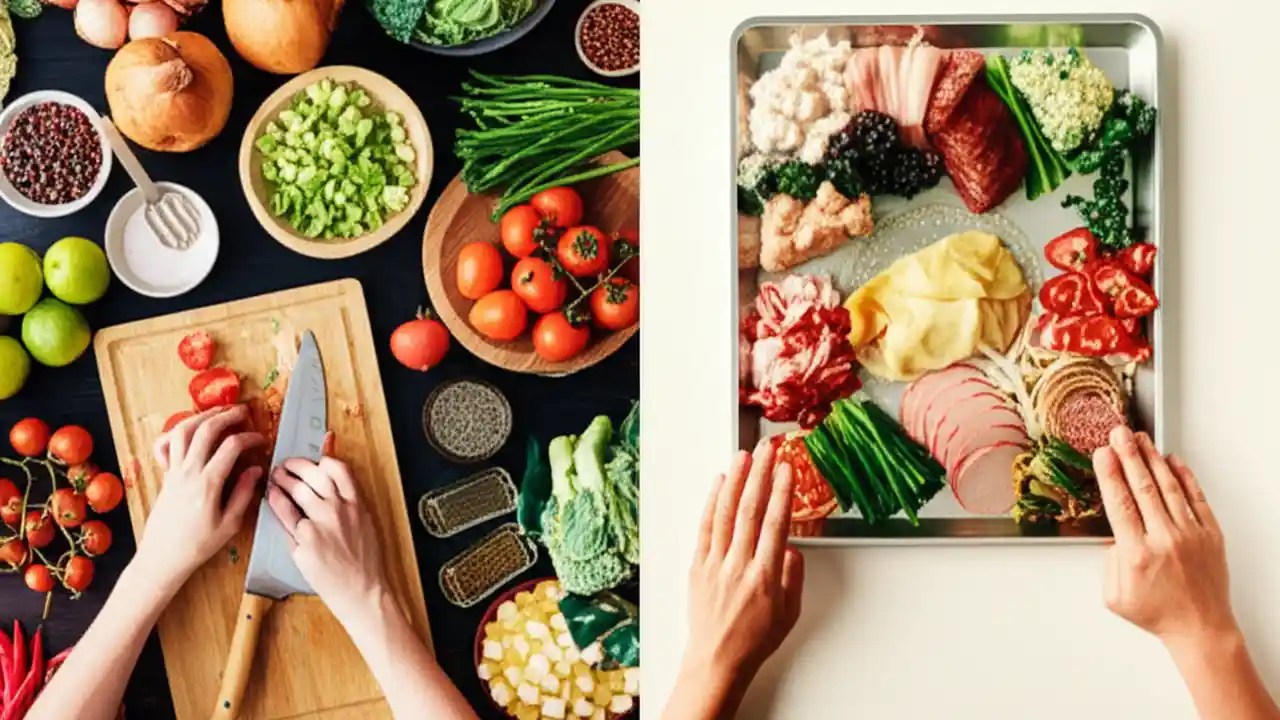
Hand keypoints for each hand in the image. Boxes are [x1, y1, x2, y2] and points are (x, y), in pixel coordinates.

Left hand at [142, 405, 265, 587]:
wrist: (162, 556)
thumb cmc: (199, 545)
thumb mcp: (229, 524)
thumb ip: (244, 494)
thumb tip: (256, 470)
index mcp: (207, 484)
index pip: (231, 447)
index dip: (250, 438)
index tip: (262, 441)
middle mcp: (188, 472)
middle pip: (206, 430)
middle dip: (227, 415)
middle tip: (243, 412)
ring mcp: (173, 471)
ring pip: (183, 431)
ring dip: (202, 416)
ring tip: (218, 412)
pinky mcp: (164, 475)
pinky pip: (165, 445)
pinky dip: (174, 433)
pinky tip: (188, 431)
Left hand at [266, 453, 386, 620]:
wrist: (361, 590)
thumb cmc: (364, 561)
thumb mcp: (364, 523)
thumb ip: (350, 501)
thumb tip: (337, 482)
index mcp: (356, 504)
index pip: (338, 468)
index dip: (321, 460)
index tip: (313, 461)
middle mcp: (339, 510)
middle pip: (313, 474)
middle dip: (296, 465)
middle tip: (286, 465)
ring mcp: (320, 524)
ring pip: (297, 490)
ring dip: (282, 479)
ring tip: (276, 478)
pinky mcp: (304, 541)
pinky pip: (285, 514)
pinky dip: (275, 501)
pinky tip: (271, 498)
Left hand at [682, 440, 803, 692]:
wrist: (717, 660)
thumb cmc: (754, 640)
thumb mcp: (790, 612)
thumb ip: (793, 576)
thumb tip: (791, 546)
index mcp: (765, 577)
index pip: (776, 524)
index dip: (783, 493)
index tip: (787, 470)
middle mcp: (739, 566)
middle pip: (750, 510)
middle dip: (760, 475)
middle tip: (767, 451)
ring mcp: (715, 564)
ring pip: (725, 513)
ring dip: (736, 481)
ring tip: (743, 456)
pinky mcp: (698, 566)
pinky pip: (705, 528)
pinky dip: (711, 502)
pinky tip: (718, 483)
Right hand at [1094, 426, 1236, 650]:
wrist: (1201, 628)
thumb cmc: (1159, 614)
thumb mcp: (1115, 595)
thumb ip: (1109, 561)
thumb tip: (1114, 533)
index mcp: (1137, 555)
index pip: (1119, 504)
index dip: (1109, 475)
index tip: (1102, 454)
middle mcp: (1165, 540)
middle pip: (1142, 487)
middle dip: (1128, 456)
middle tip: (1119, 434)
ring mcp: (1191, 535)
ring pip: (1168, 487)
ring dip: (1152, 459)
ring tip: (1140, 439)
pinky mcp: (1211, 535)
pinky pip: (1196, 498)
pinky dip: (1184, 477)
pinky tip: (1173, 461)